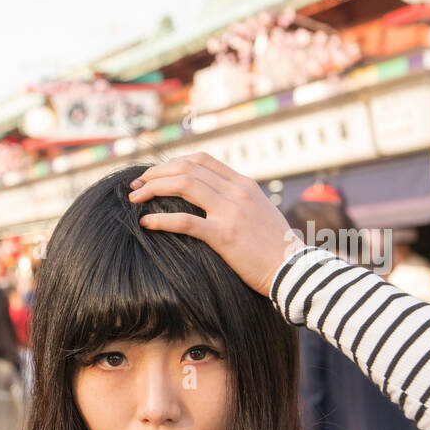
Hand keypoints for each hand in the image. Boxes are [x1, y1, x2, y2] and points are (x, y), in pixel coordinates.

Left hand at [127, 151, 305, 297]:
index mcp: (244, 184)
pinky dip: (161, 221)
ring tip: (135, 199)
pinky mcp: (225, 235)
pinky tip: (145, 224)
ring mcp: (231, 211)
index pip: (202, 160)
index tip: (153, 176)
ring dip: (153, 189)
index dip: (172, 163)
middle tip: (136, 187)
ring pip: (184, 185)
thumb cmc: (274, 247)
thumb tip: (209, 199)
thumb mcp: (258, 213)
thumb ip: (236, 201)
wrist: (294, 270)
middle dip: (156, 174)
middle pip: (188, 168)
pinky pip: (186, 221)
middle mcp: (237, 191)